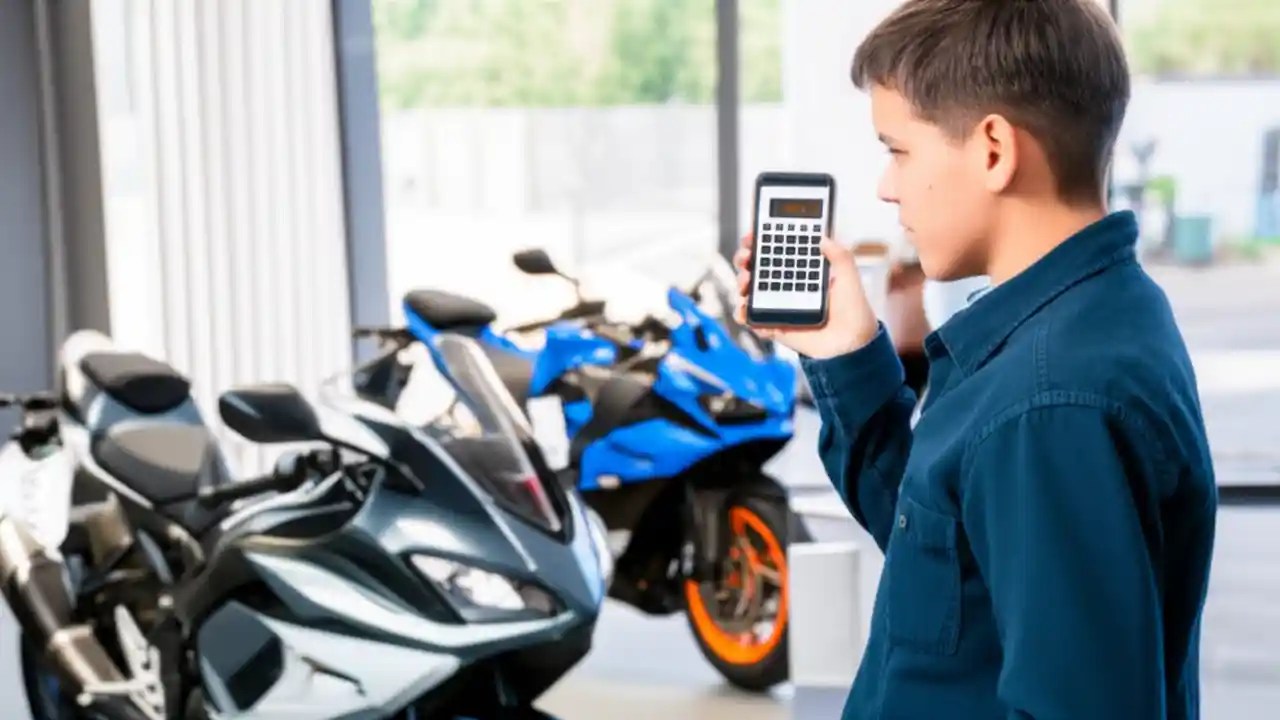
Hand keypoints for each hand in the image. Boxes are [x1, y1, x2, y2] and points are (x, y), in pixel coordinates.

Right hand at [734, 232, 879, 359]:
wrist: (851, 344)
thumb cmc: (854, 311)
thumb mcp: (849, 278)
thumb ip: (840, 255)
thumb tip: (823, 237)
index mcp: (801, 271)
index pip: (776, 250)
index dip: (762, 240)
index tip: (755, 234)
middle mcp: (786, 286)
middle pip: (756, 268)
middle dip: (745, 259)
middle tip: (746, 257)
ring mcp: (777, 306)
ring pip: (749, 291)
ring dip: (741, 283)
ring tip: (746, 283)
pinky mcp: (774, 326)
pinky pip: (752, 320)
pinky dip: (744, 314)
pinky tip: (747, 309)